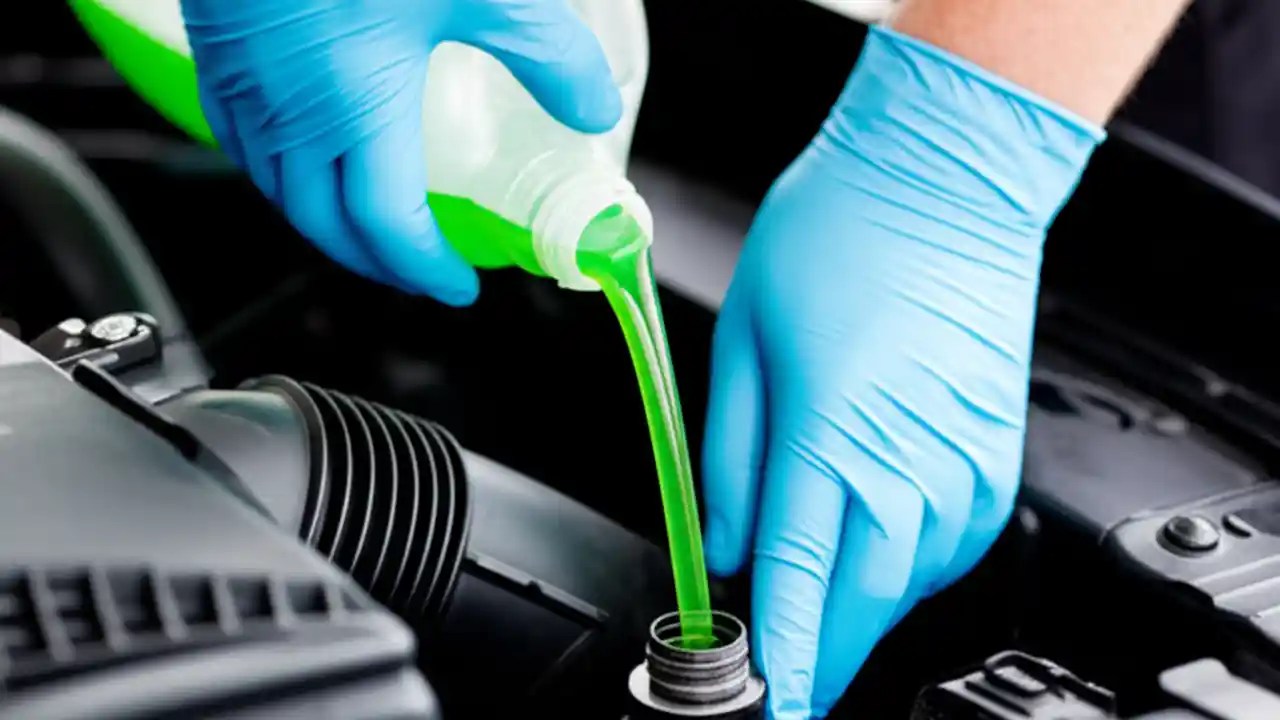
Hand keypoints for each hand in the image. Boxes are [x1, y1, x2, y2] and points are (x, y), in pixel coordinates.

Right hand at [179, 0, 621, 304]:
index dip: (426, 270)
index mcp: (357, 112)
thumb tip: (593, 107)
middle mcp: (292, 116)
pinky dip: (277, 175)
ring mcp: (246, 88)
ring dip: (324, 226)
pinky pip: (238, 144)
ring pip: (277, 192)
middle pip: (327, 228)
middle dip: (375, 264)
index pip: (391, 230)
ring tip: (364, 230)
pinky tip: (297, 158)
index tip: (457, 286)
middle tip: (414, 272)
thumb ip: (547, 54)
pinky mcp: (218, 54)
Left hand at [700, 27, 1103, 717]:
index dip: (783, 658)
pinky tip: (880, 550)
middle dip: (824, 653)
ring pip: (911, 583)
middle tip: (787, 675)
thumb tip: (719, 544)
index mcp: (827, 432)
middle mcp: (906, 458)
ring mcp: (964, 459)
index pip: (797, 581)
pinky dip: (913, 567)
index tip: (770, 703)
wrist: (941, 176)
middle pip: (863, 604)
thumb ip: (724, 460)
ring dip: (864, 611)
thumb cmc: (835, 235)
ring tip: (822, 608)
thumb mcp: (740, 340)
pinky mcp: (999, 450)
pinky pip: (955, 545)